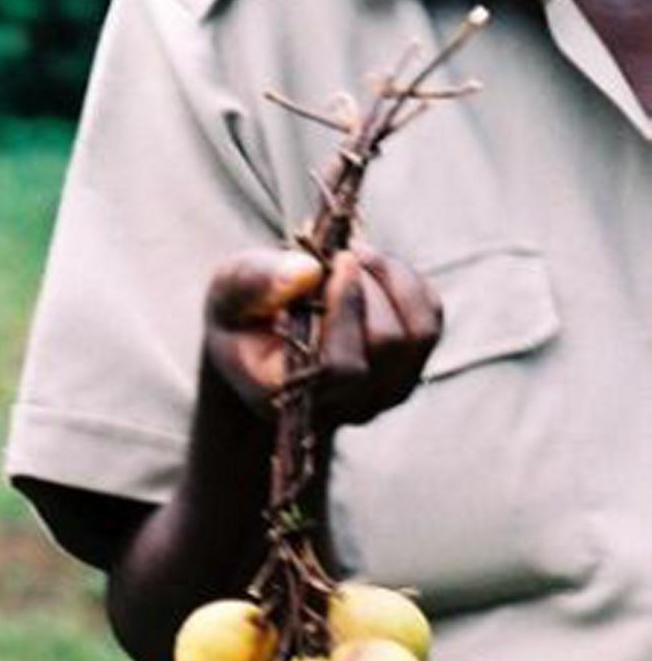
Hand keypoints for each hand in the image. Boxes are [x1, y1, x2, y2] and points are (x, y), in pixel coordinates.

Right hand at [204, 245, 441, 427]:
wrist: (264, 342)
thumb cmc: (244, 316)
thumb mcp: (229, 292)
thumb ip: (255, 282)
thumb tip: (308, 271)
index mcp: (289, 396)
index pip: (340, 366)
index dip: (347, 307)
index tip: (337, 260)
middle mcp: (340, 407)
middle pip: (386, 345)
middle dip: (369, 285)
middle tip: (342, 253)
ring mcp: (378, 397)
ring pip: (417, 335)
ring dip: (392, 280)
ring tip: (358, 256)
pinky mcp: (406, 374)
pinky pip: (430, 323)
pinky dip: (409, 285)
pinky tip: (374, 272)